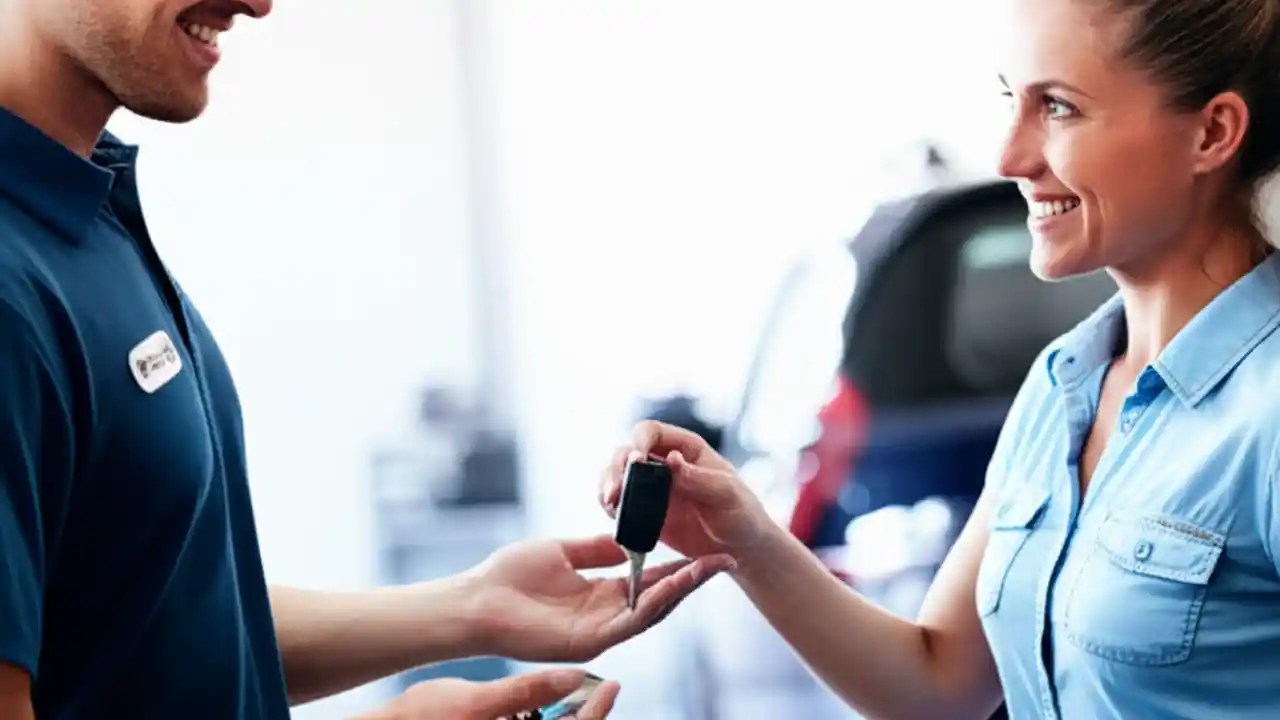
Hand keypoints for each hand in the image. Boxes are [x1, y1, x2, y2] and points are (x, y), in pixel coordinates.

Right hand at [363, 668, 619, 719]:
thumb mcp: (475, 699)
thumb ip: (525, 690)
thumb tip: (572, 677)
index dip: (598, 711)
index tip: (612, 686)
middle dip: (588, 715)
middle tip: (602, 688)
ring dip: (571, 716)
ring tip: (580, 691)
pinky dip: (547, 718)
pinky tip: (548, 703)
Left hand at [471, 535, 732, 661]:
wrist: (477, 599)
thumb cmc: (509, 576)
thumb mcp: (561, 551)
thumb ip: (595, 548)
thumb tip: (626, 539)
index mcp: (599, 592)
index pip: (648, 580)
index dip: (677, 566)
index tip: (703, 547)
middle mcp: (605, 615)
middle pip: (659, 597)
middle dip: (692, 578)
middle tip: (722, 558)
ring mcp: (599, 631)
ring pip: (652, 611)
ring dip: (682, 589)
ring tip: (709, 568)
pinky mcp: (588, 642)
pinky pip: (630, 621)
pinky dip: (655, 603)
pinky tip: (674, 584)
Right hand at [599, 421, 775, 562]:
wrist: (739, 548)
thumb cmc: (741, 514)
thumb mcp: (728, 495)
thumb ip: (699, 478)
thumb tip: (671, 459)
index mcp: (685, 448)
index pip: (651, 431)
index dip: (639, 441)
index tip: (637, 461)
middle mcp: (663, 463)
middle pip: (626, 452)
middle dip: (617, 468)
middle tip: (616, 491)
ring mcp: (651, 488)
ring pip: (616, 475)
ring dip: (608, 486)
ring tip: (611, 503)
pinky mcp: (644, 512)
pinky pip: (619, 504)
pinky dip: (611, 507)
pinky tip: (616, 518)